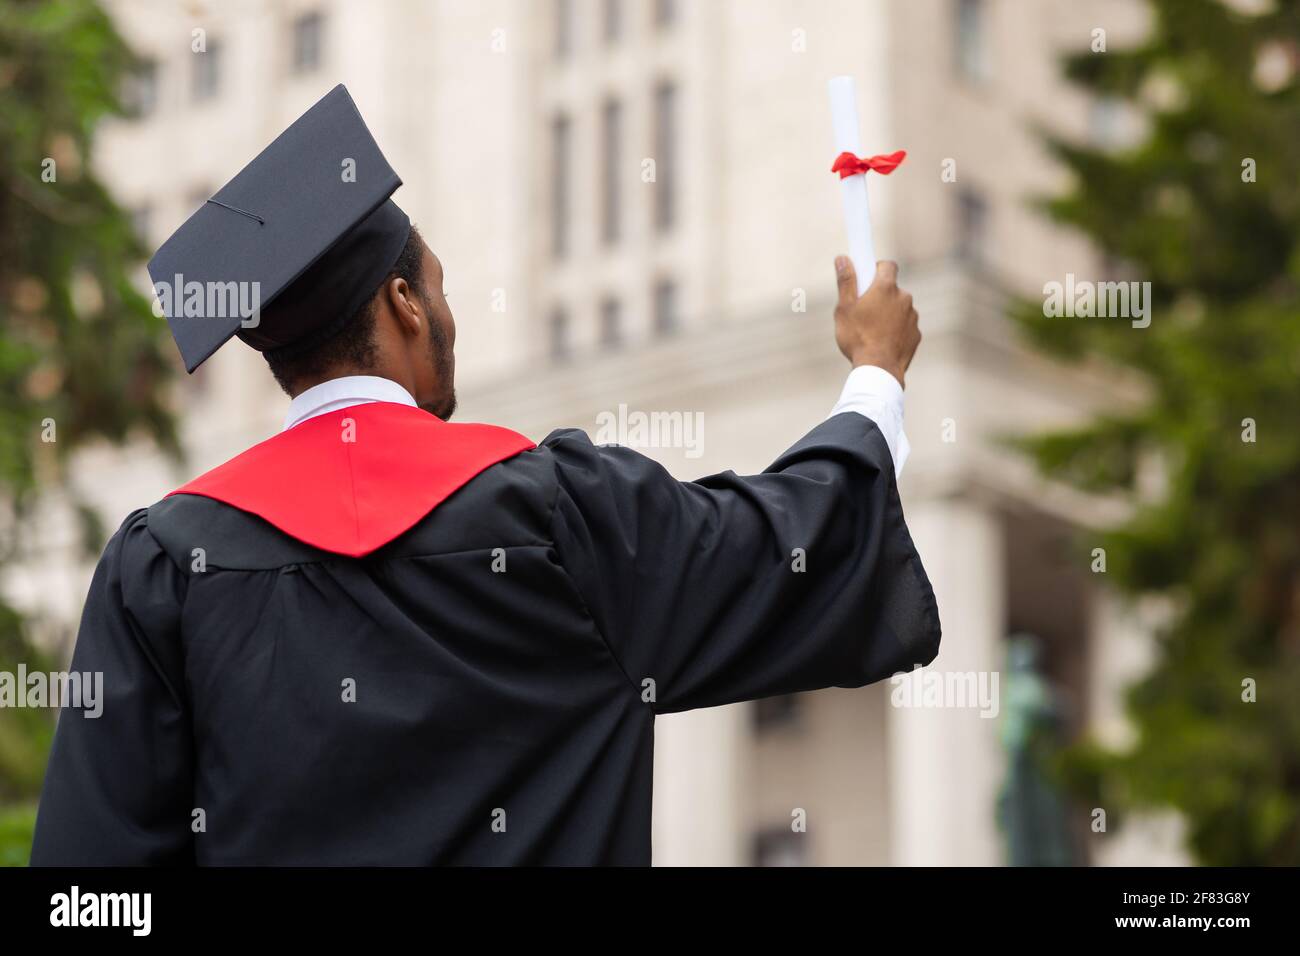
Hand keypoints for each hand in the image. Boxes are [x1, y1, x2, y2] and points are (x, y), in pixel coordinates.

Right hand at [832, 257, 920, 387]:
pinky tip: (882, 342)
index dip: (876, 268)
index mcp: (886, 288)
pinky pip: (905, 326)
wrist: (878, 370)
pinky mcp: (916, 334)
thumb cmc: (858, 338)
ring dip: (888, 313)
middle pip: (892, 289)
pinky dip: (896, 330)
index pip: (887, 265)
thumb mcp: (844, 308)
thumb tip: (843, 258)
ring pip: (899, 308)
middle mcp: (904, 298)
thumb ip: (846, 281)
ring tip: (872, 331)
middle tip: (863, 311)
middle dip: (880, 295)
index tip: (866, 278)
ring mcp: (912, 317)